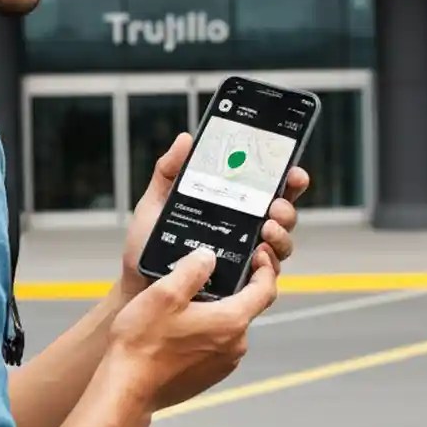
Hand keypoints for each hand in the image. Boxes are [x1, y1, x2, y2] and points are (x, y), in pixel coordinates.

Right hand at [108, 246, 278, 411]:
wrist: (127, 389)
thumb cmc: (143, 342)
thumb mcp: (164, 293)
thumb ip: (192, 270)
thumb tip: (209, 257)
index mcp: (230, 322)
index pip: (265, 290)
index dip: (266, 269)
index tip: (259, 254)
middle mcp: (235, 346)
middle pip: (245, 308)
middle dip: (232, 289)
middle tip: (205, 275)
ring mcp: (223, 364)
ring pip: (228, 327)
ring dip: (214, 312)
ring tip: (184, 304)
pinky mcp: (209, 376)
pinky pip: (216, 346)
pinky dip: (204, 333)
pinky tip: (177, 330)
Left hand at [119, 132, 310, 299]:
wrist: (134, 287)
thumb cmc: (145, 246)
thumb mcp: (155, 202)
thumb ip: (169, 171)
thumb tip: (186, 139)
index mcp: (229, 208)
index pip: (267, 190)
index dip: (287, 180)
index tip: (292, 171)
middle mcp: (243, 232)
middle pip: (281, 216)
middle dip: (287, 207)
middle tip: (276, 205)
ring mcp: (244, 259)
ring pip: (280, 245)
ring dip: (281, 235)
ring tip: (266, 228)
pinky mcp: (240, 286)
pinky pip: (266, 278)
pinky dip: (269, 266)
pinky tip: (258, 256)